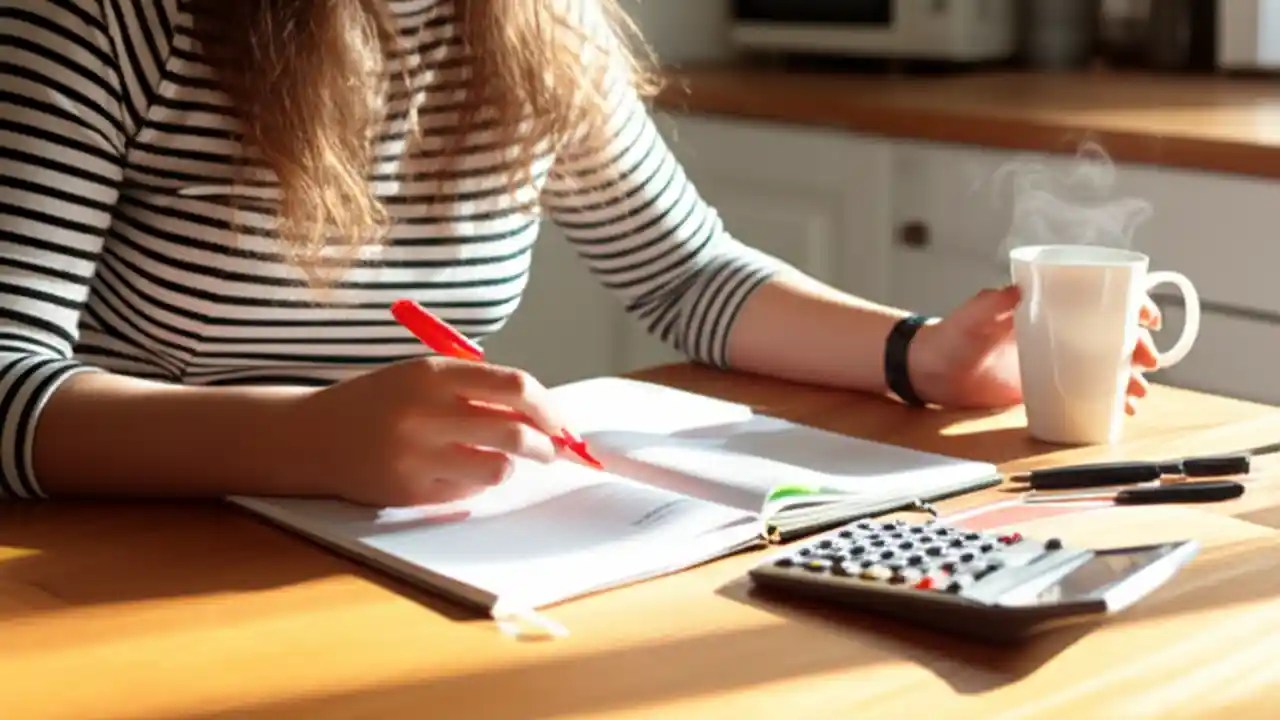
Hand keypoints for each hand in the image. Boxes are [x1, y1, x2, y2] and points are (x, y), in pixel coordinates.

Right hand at [274, 357, 567, 505]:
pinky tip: (454, 473)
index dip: (548, 407)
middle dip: (545, 445)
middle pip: (515, 432)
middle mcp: (425, 414)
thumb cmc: (380, 402)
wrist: (312, 436)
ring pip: (498, 469)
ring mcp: (417, 457)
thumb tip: (542, 416)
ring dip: (508, 466)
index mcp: (432, 375)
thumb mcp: (423, 378)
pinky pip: (469, 494)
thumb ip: (476, 389)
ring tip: (495, 459)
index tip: (561, 422)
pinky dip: (474, 485)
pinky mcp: (410, 492)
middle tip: (551, 450)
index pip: (514, 387)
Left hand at [907, 285, 1160, 410]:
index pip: (1099, 296)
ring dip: (1128, 376)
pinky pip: (1086, 388)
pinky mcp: (1048, 384)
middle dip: (1137, 346)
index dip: (1130, 303)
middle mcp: (1058, 328)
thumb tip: (1015, 289)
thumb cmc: (951, 336)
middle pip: (1111, 332)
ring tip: (1137, 394)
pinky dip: (1107, 398)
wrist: (932, 372)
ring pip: (1104, 363)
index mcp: (1047, 303)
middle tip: (1147, 362)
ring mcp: (1055, 357)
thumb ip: (991, 304)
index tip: (1147, 318)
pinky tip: (1120, 410)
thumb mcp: (973, 316)